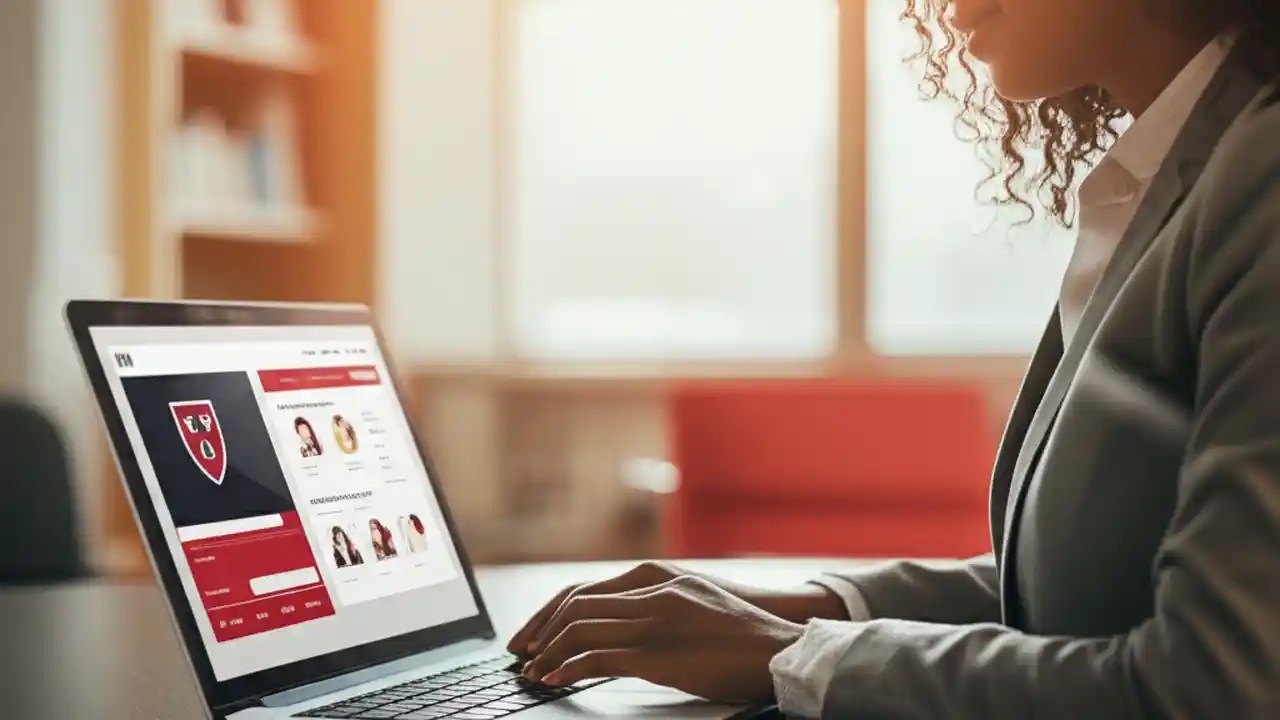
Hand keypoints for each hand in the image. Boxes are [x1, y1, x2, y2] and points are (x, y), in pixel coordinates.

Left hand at [518, 574, 804, 702]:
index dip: (553, 611)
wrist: (781, 648)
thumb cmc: (744, 636)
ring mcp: (653, 622)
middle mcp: (651, 593)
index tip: (534, 632)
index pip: (587, 589)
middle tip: (521, 653)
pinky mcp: (658, 653)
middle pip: (576, 605)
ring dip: (549, 652)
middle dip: (541, 630)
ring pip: (582, 630)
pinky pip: (599, 658)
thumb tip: (627, 627)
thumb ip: (661, 608)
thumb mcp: (697, 606)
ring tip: (532, 672)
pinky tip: (556, 680)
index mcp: (658, 579)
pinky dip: (570, 668)